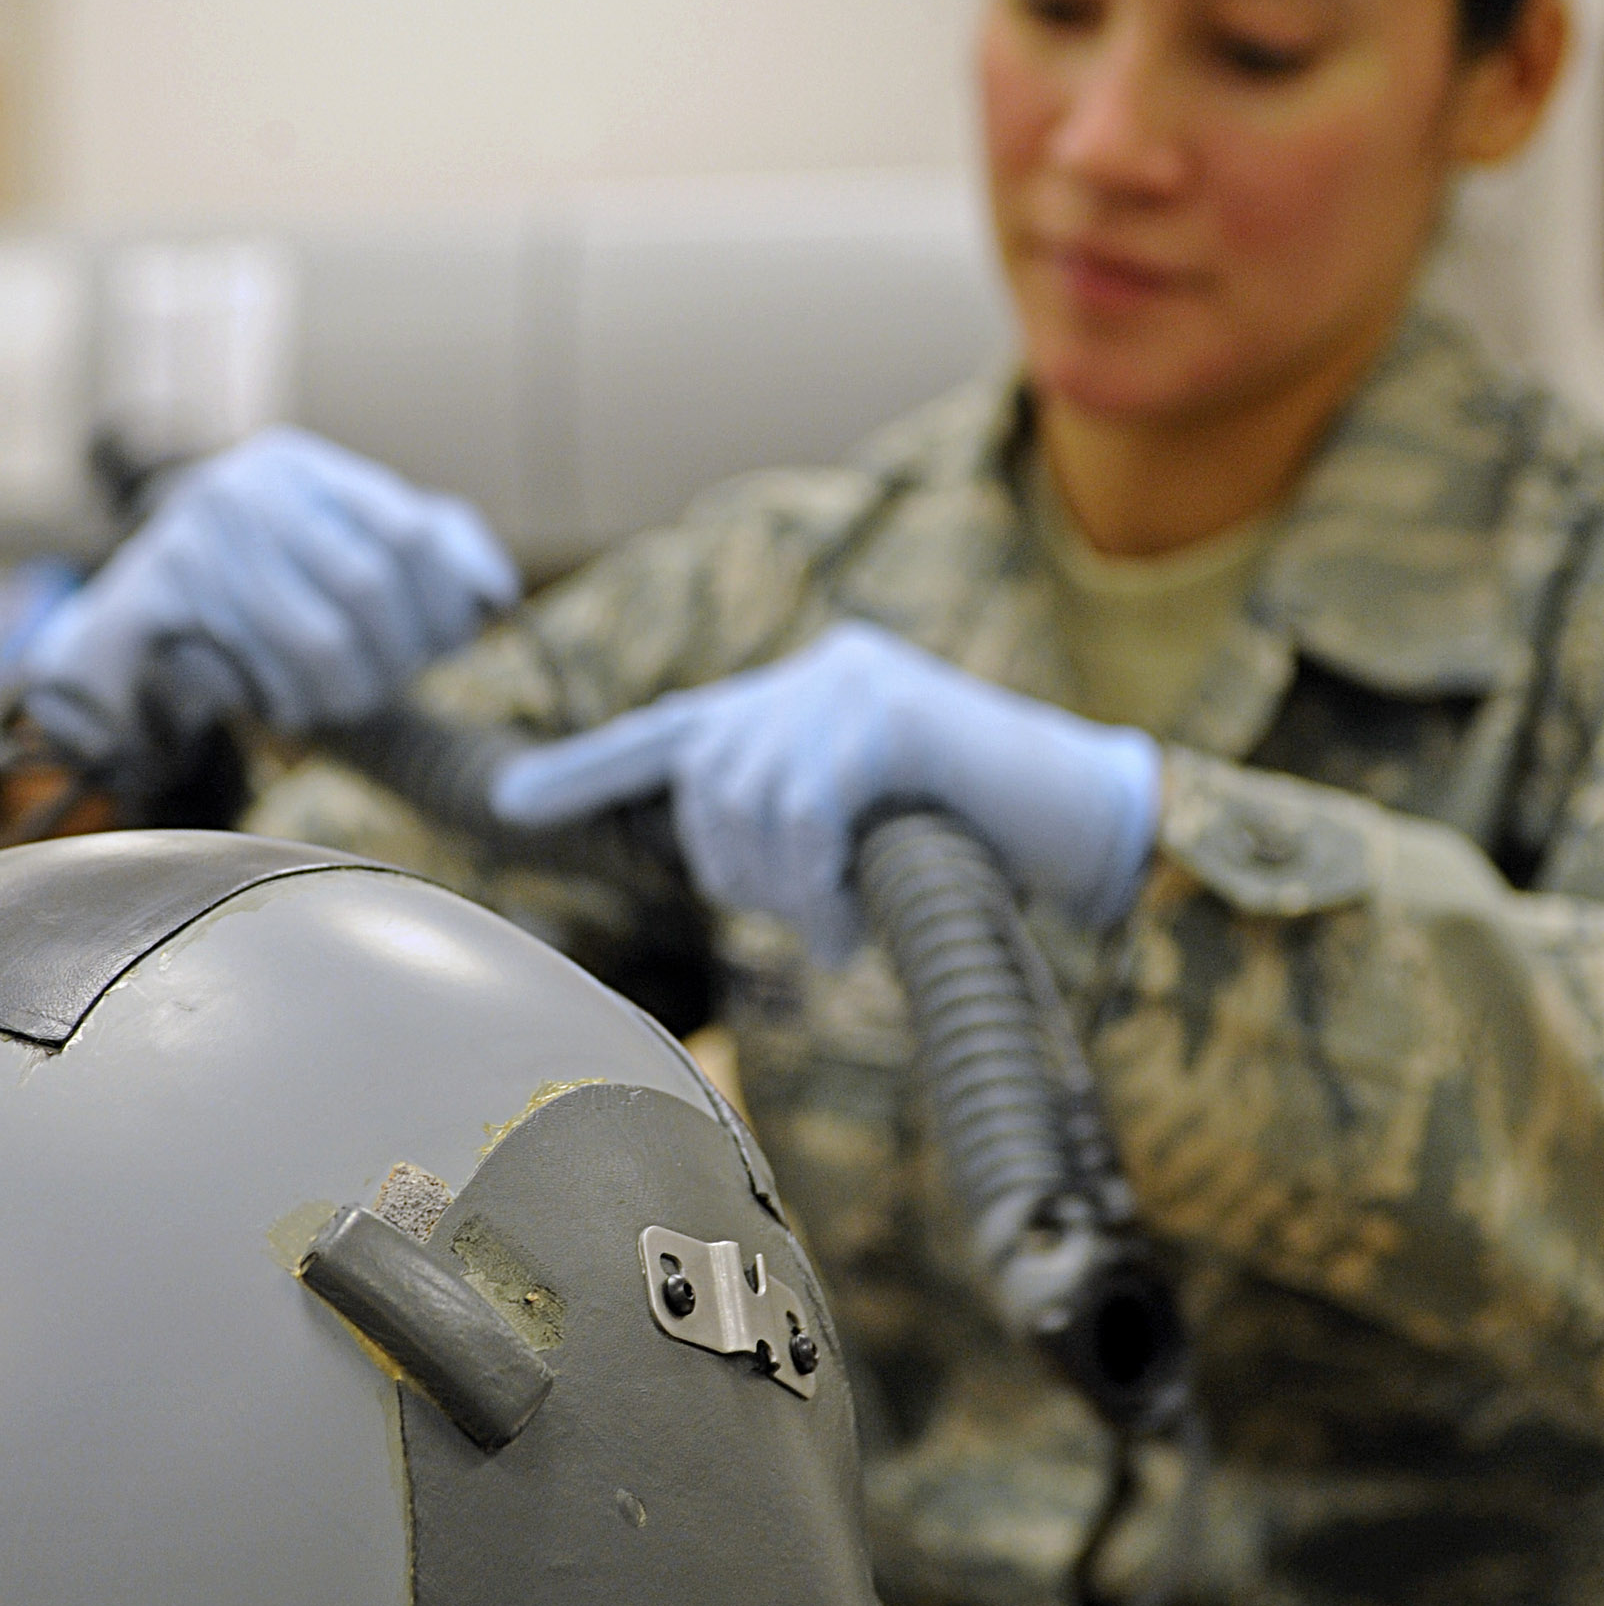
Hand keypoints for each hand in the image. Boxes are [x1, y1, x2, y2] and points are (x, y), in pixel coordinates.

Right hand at [18, 429, 519, 776]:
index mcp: (297, 465)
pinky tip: (289, 705)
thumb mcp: (344, 547)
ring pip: (316, 642)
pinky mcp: (155, 609)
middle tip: (393, 683)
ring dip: (348, 692)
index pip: (407, 530)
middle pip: (365, 586)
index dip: (444, 601)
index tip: (450, 644)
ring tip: (344, 701)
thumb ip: (432, 550)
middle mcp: (240, 491)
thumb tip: (493, 591)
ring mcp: (190, 544)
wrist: (133, 624)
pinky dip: (289, 706)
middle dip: (397, 655)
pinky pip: (258, 676)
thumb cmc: (263, 588)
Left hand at [489, 620, 1159, 961]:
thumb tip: (738, 875)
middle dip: (733, 876)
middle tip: (807, 925)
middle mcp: (809, 677)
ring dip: (782, 894)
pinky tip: (850, 923)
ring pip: (745, 807)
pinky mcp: (884, 715)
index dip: (585, 770)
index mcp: (798, 699)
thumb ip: (798, 834)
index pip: (669, 733)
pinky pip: (801, 818)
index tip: (505, 801)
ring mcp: (847, 687)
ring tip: (837, 929)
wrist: (1099, 818)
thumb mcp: (872, 835)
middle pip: (698, 786)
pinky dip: (815, 887)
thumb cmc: (990, 843)